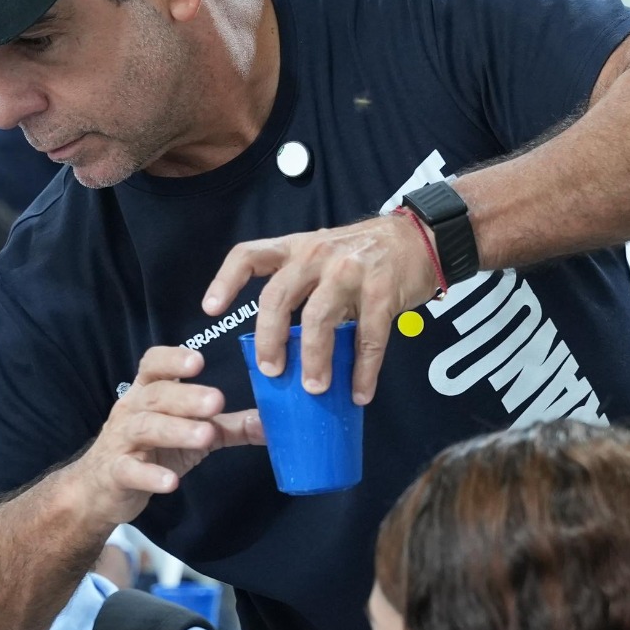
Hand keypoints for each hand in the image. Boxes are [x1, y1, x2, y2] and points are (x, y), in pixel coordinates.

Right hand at [68, 346, 263, 527]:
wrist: (101, 488)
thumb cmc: (150, 451)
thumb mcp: (190, 433)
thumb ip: (228, 426)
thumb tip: (269, 423)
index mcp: (148, 393)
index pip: (153, 365)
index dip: (173, 360)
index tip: (198, 361)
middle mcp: (132, 410)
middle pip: (156, 396)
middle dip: (186, 397)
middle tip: (217, 400)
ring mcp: (122, 441)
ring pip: (145, 429)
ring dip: (176, 431)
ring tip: (205, 436)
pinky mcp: (116, 473)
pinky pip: (130, 470)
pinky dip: (150, 476)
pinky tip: (171, 482)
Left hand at [202, 212, 437, 403]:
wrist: (420, 237)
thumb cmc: (365, 253)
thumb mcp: (324, 254)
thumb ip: (300, 287)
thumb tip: (281, 347)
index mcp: (297, 247)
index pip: (250, 255)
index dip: (225, 281)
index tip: (210, 310)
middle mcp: (318, 255)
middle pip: (278, 298)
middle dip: (269, 339)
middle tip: (270, 371)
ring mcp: (350, 272)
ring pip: (319, 320)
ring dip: (314, 360)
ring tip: (314, 388)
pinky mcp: (383, 292)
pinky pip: (369, 339)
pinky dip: (363, 371)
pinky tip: (360, 393)